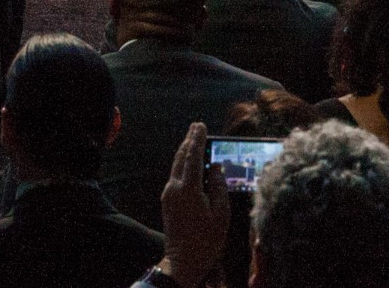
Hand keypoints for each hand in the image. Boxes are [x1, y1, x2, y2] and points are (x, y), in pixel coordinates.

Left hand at [156, 124, 231, 287]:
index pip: (192, 157)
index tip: (201, 126)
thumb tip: (215, 167)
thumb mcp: (221, 214)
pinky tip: (190, 163)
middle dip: (189, 140)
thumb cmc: (207, 240)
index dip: (197, 140)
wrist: (183, 261)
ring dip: (185, 151)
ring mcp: (168, 194)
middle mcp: (174, 188)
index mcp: (188, 189)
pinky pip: (175, 175)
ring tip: (193, 139)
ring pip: (176, 165)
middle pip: (180, 157)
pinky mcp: (167, 201)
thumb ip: (218, 187)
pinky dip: (183, 164)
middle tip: (197, 126)